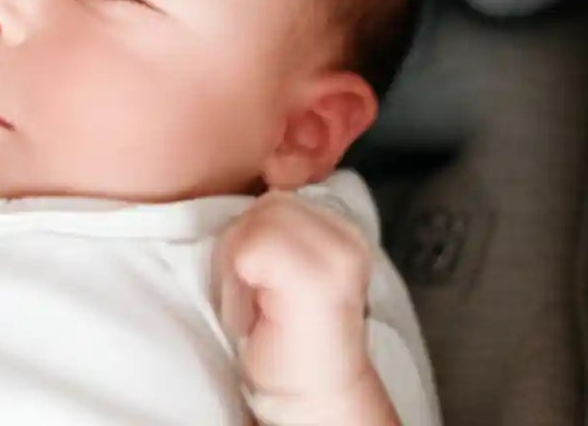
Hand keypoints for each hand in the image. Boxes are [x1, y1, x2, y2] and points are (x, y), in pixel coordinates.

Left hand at [214, 190, 375, 418]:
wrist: (307, 394)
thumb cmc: (279, 332)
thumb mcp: (271, 259)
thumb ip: (268, 224)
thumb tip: (246, 193)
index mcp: (337, 225)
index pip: (273, 194)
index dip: (251, 234)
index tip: (260, 277)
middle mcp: (347, 233)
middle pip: (264, 204)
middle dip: (243, 246)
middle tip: (255, 292)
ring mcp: (340, 254)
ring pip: (258, 221)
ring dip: (239, 263)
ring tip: (258, 302)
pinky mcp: (321, 278)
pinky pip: (253, 245)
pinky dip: (240, 279)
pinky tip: (257, 310)